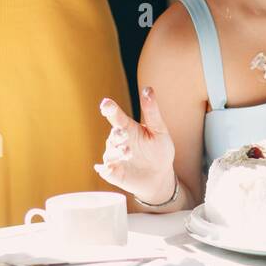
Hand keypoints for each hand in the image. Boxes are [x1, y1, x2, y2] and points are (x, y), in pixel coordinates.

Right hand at [93, 87, 176, 204]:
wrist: (160, 177)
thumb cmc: (160, 150)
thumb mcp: (160, 130)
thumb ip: (152, 112)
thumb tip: (148, 89)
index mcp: (128, 127)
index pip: (116, 116)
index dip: (110, 109)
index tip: (106, 104)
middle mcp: (118, 141)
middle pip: (112, 135)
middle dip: (116, 134)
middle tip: (123, 133)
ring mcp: (114, 157)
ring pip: (109, 153)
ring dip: (116, 152)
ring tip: (128, 152)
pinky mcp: (113, 172)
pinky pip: (105, 170)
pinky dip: (106, 168)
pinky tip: (108, 168)